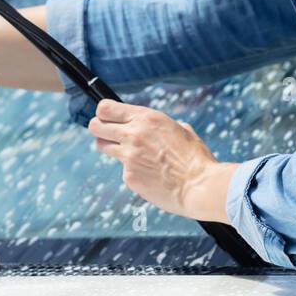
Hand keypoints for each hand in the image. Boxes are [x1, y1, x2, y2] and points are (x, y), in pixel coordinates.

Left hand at [88, 99, 232, 221]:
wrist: (200, 186)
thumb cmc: (196, 159)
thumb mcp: (182, 130)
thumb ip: (162, 126)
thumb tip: (156, 127)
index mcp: (147, 118)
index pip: (105, 108)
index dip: (103, 113)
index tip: (107, 118)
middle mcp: (133, 134)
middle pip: (95, 126)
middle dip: (99, 129)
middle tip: (107, 135)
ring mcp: (128, 156)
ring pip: (101, 146)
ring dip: (110, 148)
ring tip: (129, 154)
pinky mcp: (128, 177)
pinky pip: (123, 170)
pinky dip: (133, 172)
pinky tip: (150, 176)